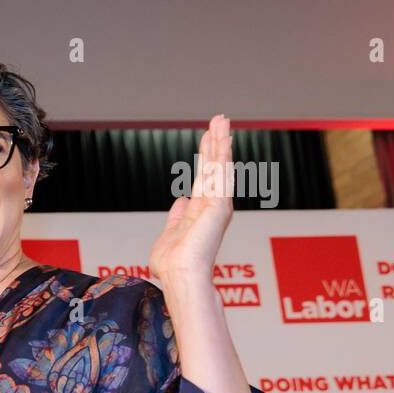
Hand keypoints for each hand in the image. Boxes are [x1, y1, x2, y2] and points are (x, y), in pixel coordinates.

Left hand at [148, 114, 232, 287]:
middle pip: (213, 167)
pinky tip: (224, 136)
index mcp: (199, 212)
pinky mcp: (220, 203)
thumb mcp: (169, 235)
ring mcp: (218, 204)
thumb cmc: (173, 264)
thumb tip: (181, 201)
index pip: (204, 178)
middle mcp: (212, 206)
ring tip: (222, 119)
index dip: (205, 157)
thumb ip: (176, 217)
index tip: (206, 139)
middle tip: (219, 119)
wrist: (180, 274)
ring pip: (219, 165)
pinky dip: (223, 153)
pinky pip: (221, 173)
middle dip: (215, 142)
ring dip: (221, 141)